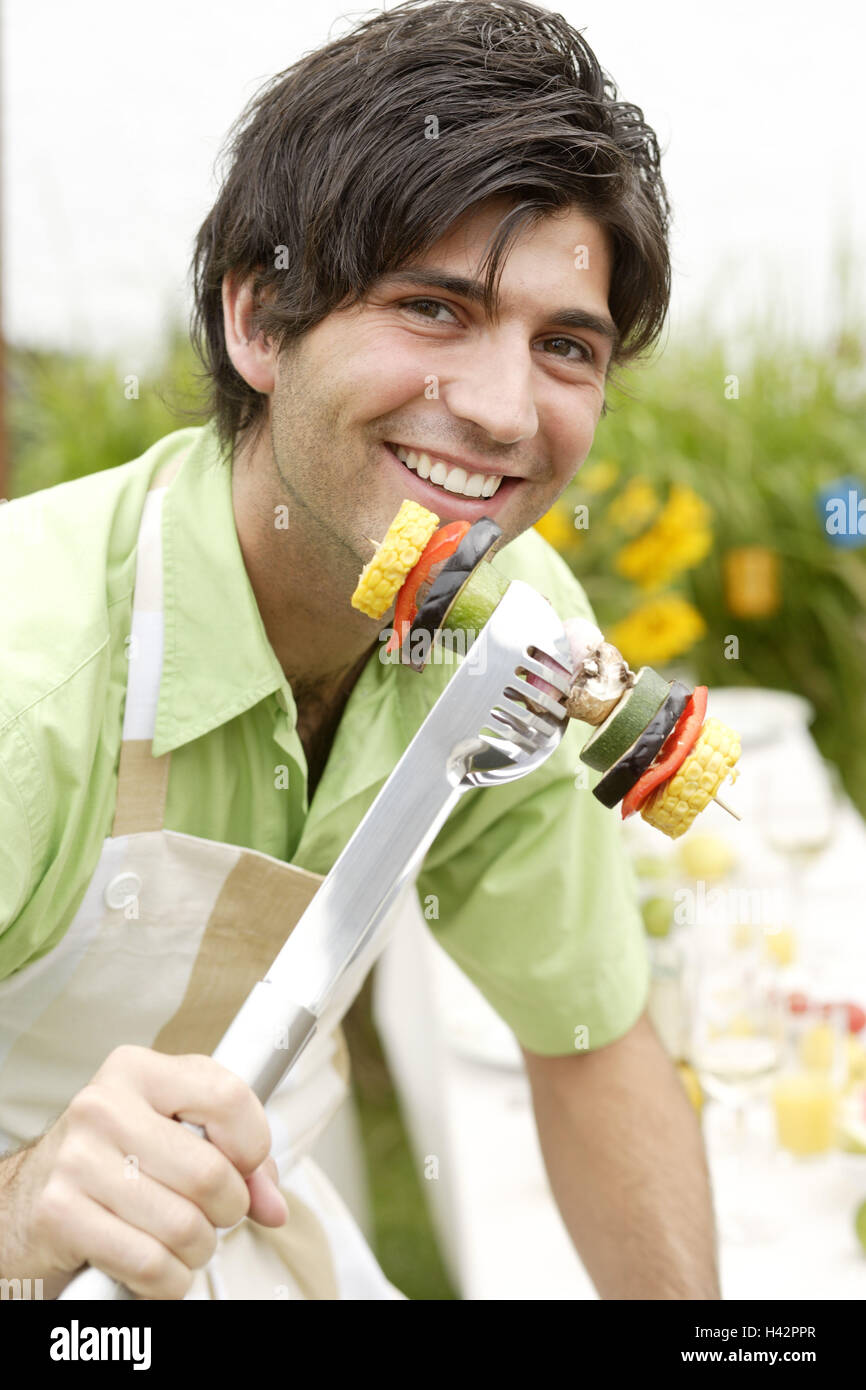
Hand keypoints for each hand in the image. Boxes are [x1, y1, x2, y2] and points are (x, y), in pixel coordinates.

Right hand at [0, 1044, 287, 1299]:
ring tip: (180, 1240)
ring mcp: (77, 1160)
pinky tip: (155, 1265)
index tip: (247, 1166)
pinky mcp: (59, 1214)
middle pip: (210, 1174)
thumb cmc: (114, 1162)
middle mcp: (104, 1107)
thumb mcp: (174, 1134)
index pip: (228, 1097)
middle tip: (212, 1214)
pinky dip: (166, 1279)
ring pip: (184, 1226)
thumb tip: (274, 1206)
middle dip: (227, 1210)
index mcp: (138, 1071)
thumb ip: (236, 1159)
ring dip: (197, 1250)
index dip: (253, 1144)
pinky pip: (149, 1264)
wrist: (26, 1202)